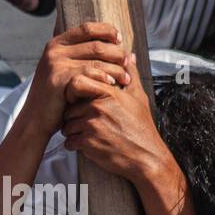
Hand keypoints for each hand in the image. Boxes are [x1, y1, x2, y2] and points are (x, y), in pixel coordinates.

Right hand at [21, 22, 131, 139]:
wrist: (35, 120)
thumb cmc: (57, 99)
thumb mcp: (69, 73)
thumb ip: (88, 59)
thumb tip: (124, 48)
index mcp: (57, 44)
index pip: (87, 28)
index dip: (107, 31)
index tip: (120, 40)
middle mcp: (54, 50)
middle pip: (95, 44)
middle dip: (117, 53)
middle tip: (129, 62)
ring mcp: (55, 63)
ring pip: (96, 59)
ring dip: (115, 68)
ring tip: (126, 78)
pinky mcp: (58, 78)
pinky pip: (88, 73)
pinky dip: (104, 78)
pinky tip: (112, 84)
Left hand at [61, 51, 173, 186]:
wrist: (146, 156)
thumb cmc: (142, 128)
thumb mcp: (139, 97)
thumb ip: (130, 75)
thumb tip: (129, 57)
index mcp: (108, 93)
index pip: (77, 83)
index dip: (72, 90)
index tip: (75, 98)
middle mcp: (97, 108)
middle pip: (69, 107)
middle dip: (73, 115)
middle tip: (82, 121)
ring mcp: (91, 126)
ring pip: (67, 126)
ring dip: (73, 131)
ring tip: (87, 134)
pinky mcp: (88, 143)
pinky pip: (69, 142)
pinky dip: (74, 145)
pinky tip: (86, 144)